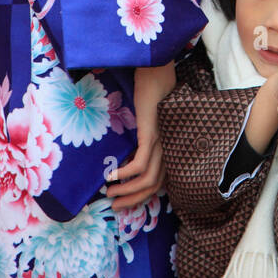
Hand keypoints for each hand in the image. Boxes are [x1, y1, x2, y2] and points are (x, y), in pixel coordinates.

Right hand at [105, 62, 174, 211]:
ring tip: (110, 195)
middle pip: (154, 185)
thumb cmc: (150, 92)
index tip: (125, 201)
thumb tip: (125, 154)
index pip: (159, 181)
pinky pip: (139, 163)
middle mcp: (167, 147)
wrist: (156, 69)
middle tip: (115, 207)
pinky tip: (111, 176)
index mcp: (168, 146)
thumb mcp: (146, 120)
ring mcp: (160, 141)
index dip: (143, 195)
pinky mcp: (151, 134)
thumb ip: (142, 137)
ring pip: (147, 179)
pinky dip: (125, 174)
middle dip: (133, 200)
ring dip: (127, 191)